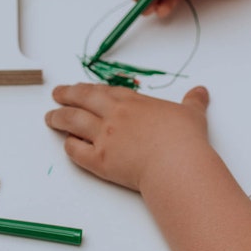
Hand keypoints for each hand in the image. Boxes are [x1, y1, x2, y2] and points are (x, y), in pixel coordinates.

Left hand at [46, 81, 210, 191]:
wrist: (176, 162)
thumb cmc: (184, 138)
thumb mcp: (192, 114)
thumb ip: (193, 102)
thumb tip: (201, 92)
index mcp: (133, 102)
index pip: (104, 91)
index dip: (89, 89)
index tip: (80, 88)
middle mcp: (114, 116)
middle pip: (82, 100)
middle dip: (66, 95)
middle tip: (56, 94)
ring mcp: (104, 137)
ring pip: (73, 122)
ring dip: (58, 118)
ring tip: (50, 117)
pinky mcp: (100, 161)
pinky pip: (77, 151)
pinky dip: (69, 146)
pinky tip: (66, 144)